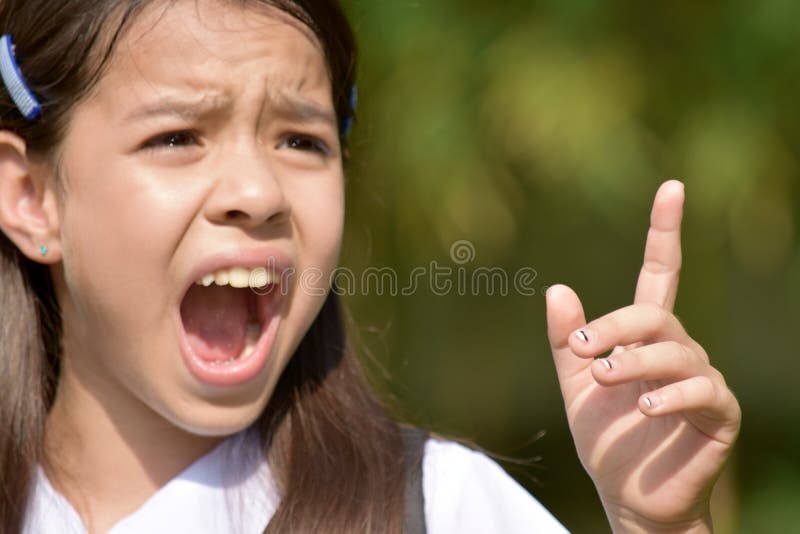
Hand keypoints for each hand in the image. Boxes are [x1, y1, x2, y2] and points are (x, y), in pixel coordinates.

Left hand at [545, 181, 740, 531]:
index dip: (664, 232)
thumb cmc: (606, 437)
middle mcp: (678, 348)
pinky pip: (703, 390)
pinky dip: (672, 394)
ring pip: (673, 350)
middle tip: (581, 349)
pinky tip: (645, 407)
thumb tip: (556, 286)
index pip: (660, 273)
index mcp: (644, 337)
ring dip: (632, 361)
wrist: (627, 493)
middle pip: (653, 315)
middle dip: (613, 326)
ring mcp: (702, 378)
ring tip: (601, 377)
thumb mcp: (574, 386)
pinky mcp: (718, 412)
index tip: (671, 187)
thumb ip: (566, 340)